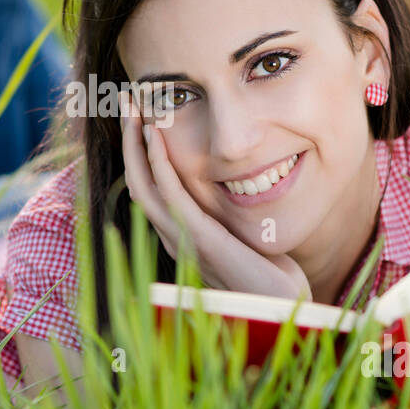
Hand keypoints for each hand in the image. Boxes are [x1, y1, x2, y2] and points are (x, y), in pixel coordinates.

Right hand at [119, 90, 312, 301]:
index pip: (148, 187)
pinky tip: (155, 136)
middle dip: (129, 139)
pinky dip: (159, 164)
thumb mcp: (242, 235)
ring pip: (143, 185)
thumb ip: (226, 214)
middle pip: (136, 181)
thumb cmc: (268, 276)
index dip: (138, 152)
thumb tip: (233, 183)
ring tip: (134, 108)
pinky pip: (170, 196)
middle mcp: (172, 237)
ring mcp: (182, 241)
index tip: (141, 115)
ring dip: (136, 144)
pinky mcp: (200, 241)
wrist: (282, 308)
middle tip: (127, 100)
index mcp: (179, 235)